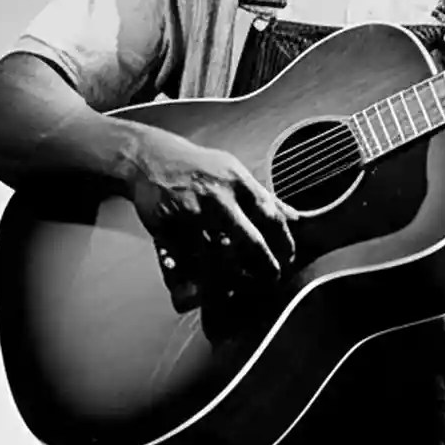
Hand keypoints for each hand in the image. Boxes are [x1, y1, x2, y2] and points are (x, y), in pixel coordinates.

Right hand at [125, 127, 298, 307]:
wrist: (148, 158)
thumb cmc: (198, 168)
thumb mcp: (233, 172)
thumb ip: (261, 197)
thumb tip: (295, 218)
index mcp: (237, 181)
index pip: (271, 216)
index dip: (284, 242)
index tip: (289, 258)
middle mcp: (216, 196)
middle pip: (250, 241)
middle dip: (265, 267)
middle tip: (272, 280)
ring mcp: (190, 213)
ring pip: (218, 257)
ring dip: (234, 278)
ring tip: (243, 286)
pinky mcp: (167, 228)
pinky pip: (188, 261)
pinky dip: (200, 278)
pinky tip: (211, 284)